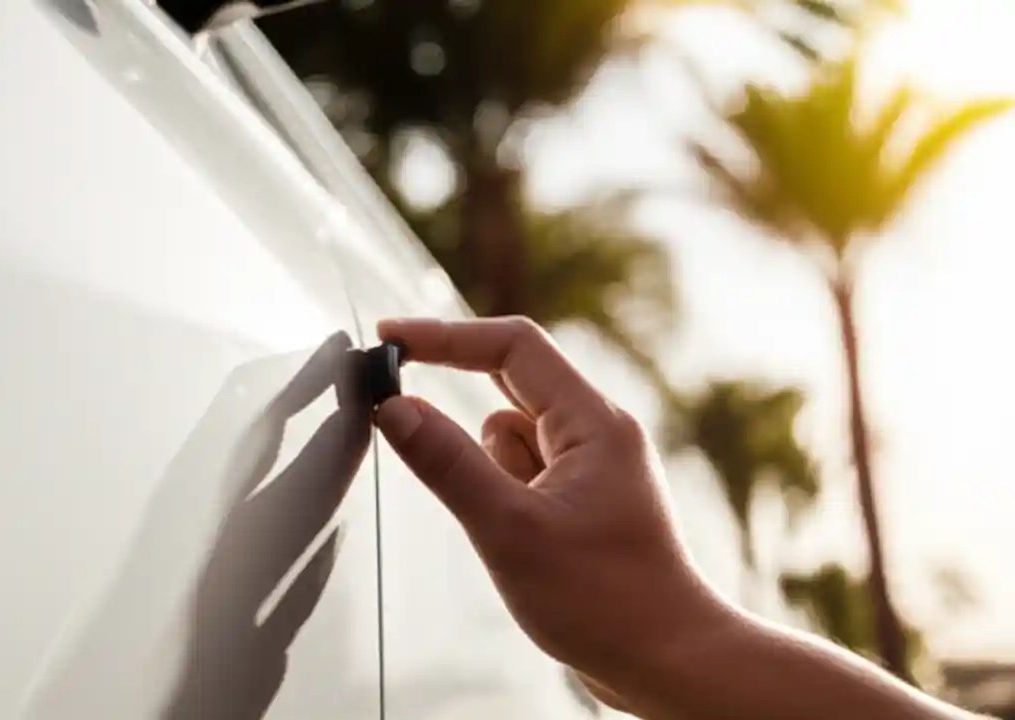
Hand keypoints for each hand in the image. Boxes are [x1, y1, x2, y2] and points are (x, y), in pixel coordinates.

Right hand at [373, 317, 727, 709]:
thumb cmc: (606, 602)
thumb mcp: (509, 529)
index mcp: (594, 421)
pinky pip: (521, 474)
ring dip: (490, 472)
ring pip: (508, 437)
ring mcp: (590, 467)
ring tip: (517, 534)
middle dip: (463, 419)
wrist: (667, 663)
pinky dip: (503, 497)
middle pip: (508, 386)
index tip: (391, 338)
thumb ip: (447, 463)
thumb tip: (396, 408)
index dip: (446, 336)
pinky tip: (526, 546)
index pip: (511, 346)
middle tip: (421, 440)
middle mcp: (597, 432)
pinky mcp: (581, 500)